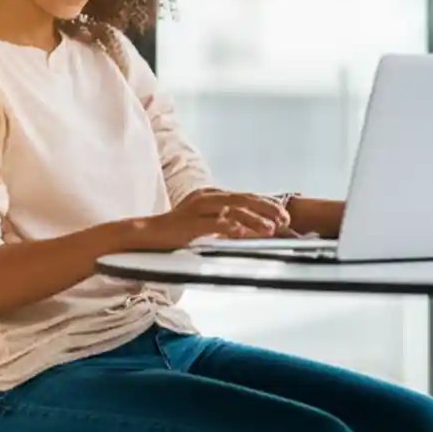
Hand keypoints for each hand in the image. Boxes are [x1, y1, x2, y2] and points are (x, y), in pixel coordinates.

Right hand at [124, 189, 291, 250]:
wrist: (146, 234)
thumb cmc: (176, 232)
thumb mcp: (205, 224)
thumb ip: (224, 223)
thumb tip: (248, 230)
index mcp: (213, 196)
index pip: (246, 197)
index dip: (267, 205)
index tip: (285, 215)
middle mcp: (208, 198)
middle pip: (244, 199)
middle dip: (268, 209)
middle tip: (285, 220)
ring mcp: (199, 209)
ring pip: (233, 209)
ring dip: (255, 219)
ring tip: (271, 228)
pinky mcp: (190, 223)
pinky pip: (215, 223)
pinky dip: (232, 227)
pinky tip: (244, 234)